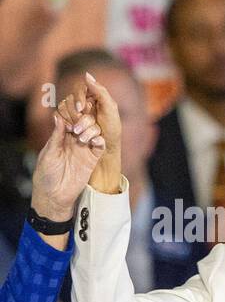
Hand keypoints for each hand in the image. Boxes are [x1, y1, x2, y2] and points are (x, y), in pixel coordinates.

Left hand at [30, 72, 114, 219]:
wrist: (55, 195)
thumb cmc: (46, 173)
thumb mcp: (50, 151)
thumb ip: (57, 135)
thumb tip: (59, 115)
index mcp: (61, 135)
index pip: (70, 116)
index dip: (73, 109)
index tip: (75, 106)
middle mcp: (74, 139)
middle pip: (84, 120)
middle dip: (85, 116)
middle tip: (82, 118)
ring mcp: (85, 148)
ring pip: (94, 131)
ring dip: (91, 129)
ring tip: (83, 137)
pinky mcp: (93, 159)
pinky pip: (100, 146)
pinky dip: (100, 141)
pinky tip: (97, 142)